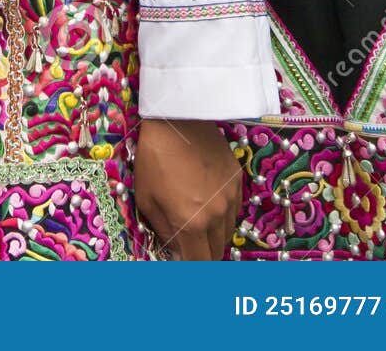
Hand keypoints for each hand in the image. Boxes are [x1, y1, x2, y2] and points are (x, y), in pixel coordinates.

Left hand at [135, 117, 242, 258]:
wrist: (177, 117)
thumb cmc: (153, 158)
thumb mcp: (147, 198)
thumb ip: (163, 231)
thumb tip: (174, 252)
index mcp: (192, 223)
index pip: (199, 264)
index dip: (191, 268)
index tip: (182, 263)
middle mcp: (217, 215)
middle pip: (216, 252)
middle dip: (202, 254)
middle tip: (188, 245)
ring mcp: (231, 198)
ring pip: (227, 232)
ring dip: (213, 235)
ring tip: (196, 221)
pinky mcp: (238, 181)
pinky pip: (234, 210)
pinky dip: (222, 215)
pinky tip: (207, 202)